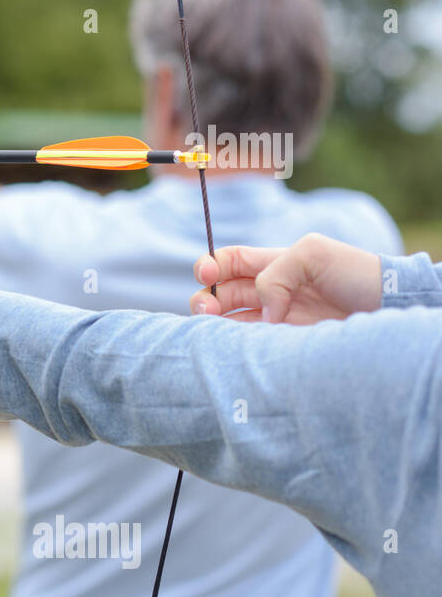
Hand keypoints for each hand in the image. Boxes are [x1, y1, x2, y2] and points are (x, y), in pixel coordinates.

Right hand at [190, 233, 382, 324]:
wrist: (389, 307)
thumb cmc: (356, 273)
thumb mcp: (312, 252)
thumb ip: (275, 274)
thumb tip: (264, 313)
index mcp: (272, 263)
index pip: (227, 262)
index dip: (210, 267)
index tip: (206, 275)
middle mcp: (269, 291)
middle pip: (221, 294)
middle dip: (205, 299)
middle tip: (207, 309)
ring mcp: (275, 318)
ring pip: (229, 321)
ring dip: (214, 323)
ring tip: (213, 328)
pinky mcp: (283, 343)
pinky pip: (249, 343)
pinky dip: (233, 344)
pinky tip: (229, 343)